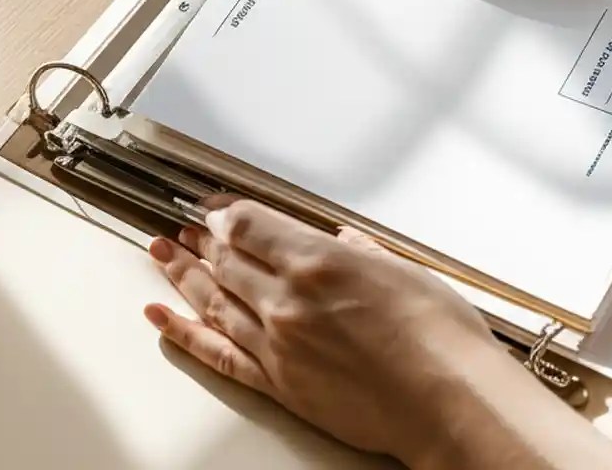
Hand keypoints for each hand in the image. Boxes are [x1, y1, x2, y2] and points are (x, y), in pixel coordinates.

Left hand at [143, 199, 503, 465]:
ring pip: (213, 300)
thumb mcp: (404, 271)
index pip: (248, 225)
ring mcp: (277, 343)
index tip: (215, 209)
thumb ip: (363, 253)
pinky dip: (183, 333)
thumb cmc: (441, 340)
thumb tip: (343, 241)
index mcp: (316, 261)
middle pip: (226, 260)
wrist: (449, 402)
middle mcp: (287, 300)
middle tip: (187, 231)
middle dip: (202, 241)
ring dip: (183, 275)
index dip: (225, 213)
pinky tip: (161, 317)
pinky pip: (218, 353)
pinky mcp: (278, 383)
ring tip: (162, 256)